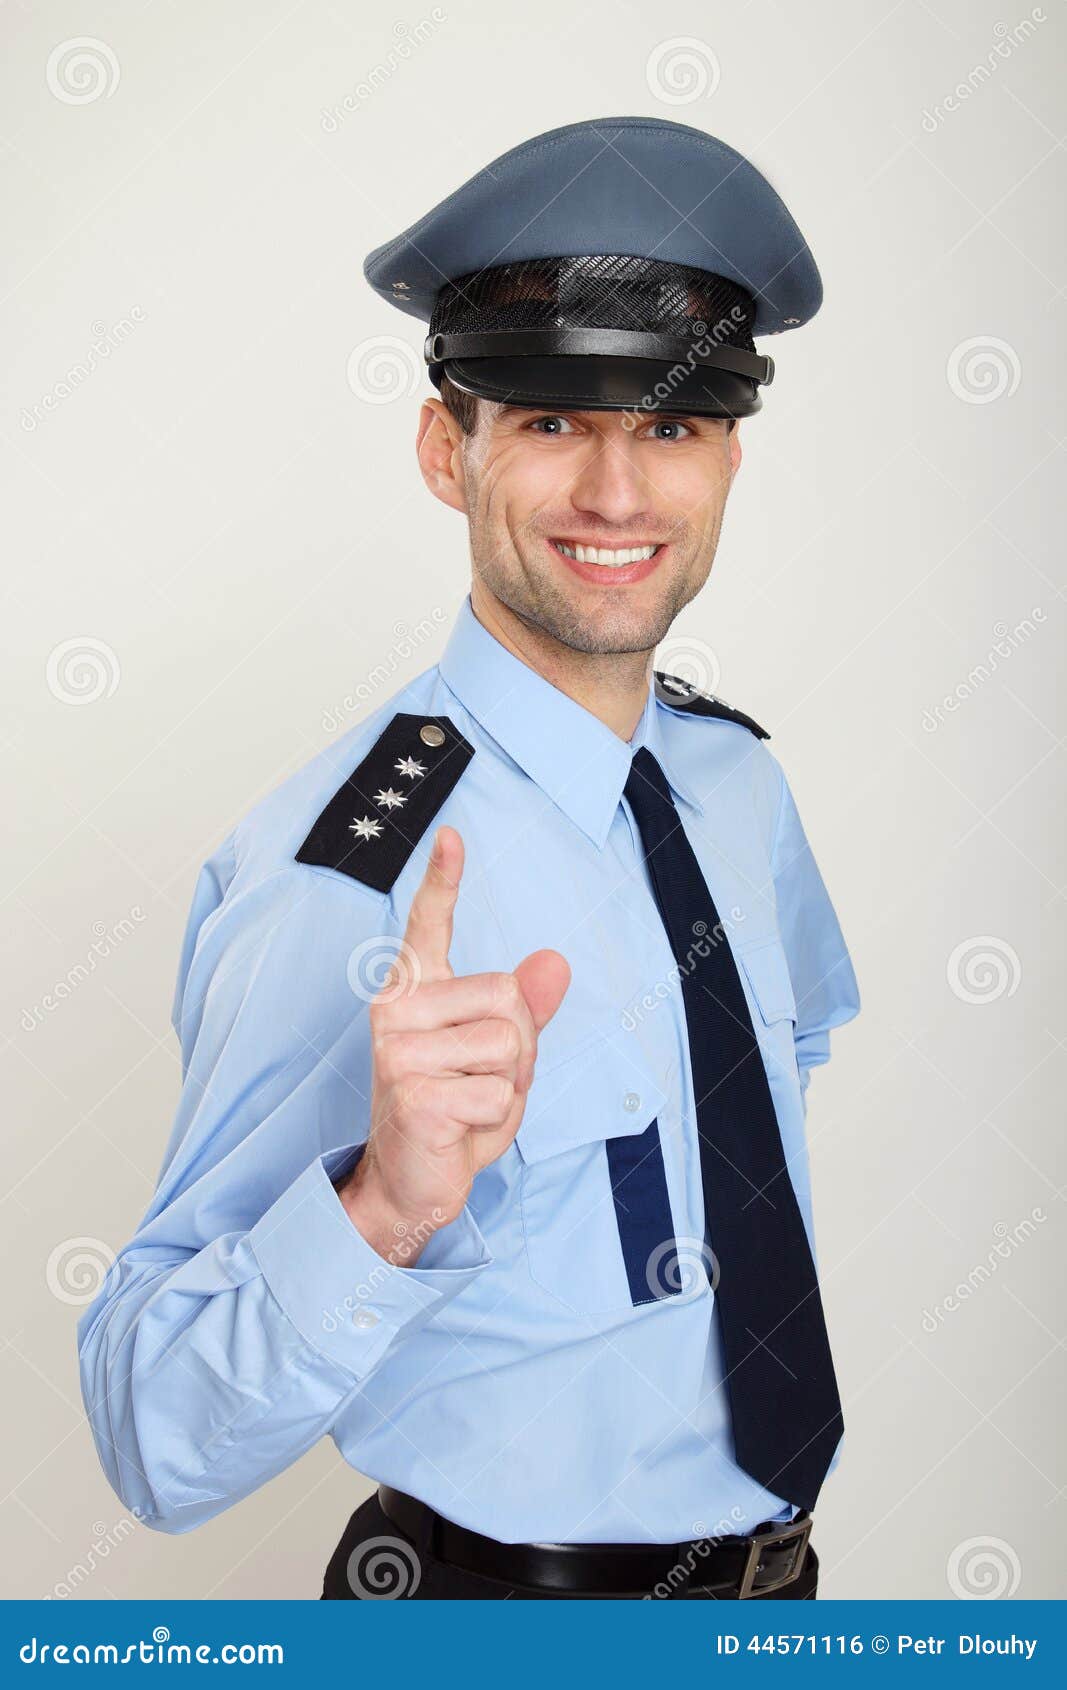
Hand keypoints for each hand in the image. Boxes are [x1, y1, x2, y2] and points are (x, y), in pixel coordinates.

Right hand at [338, 825, 569, 1262]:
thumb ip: (526, 1007)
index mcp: (414, 991)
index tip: (452, 835)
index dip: (442, 880)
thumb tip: (555, 961)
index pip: (429, 925)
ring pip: (509, 1046)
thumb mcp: (500, 1055)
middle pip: (508, 997)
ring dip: (508, 1087)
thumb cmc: (453, 1109)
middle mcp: (396, 1010)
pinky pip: (500, 1092)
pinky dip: (497, 1119)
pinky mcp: (414, 1094)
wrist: (410, 1181)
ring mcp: (399, 1051)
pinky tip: (459, 1128)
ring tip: (468, 1103)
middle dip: (518, 1048)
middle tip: (480, 1081)